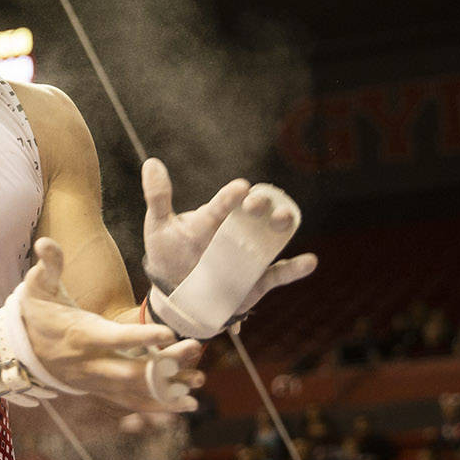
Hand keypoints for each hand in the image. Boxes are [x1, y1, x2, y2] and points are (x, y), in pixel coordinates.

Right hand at [16, 238, 202, 412]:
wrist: (22, 351)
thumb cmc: (36, 313)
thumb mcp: (36, 286)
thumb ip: (48, 265)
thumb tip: (45, 241)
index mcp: (81, 335)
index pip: (115, 338)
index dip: (142, 337)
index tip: (169, 332)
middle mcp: (91, 364)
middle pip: (132, 370)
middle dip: (165, 364)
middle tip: (195, 348)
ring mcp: (96, 382)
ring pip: (136, 391)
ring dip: (168, 388)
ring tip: (200, 382)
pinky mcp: (101, 390)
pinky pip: (133, 403)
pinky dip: (158, 405)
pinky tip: (185, 404)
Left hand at [140, 159, 317, 314]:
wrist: (178, 297)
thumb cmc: (168, 256)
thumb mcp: (159, 228)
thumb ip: (159, 198)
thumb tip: (151, 163)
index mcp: (213, 219)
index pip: (223, 204)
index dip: (231, 196)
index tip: (240, 188)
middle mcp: (236, 232)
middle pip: (254, 215)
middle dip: (260, 206)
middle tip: (257, 204)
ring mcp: (249, 255)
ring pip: (271, 237)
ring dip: (281, 227)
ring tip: (285, 220)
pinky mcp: (259, 280)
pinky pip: (280, 273)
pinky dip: (296, 269)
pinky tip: (309, 261)